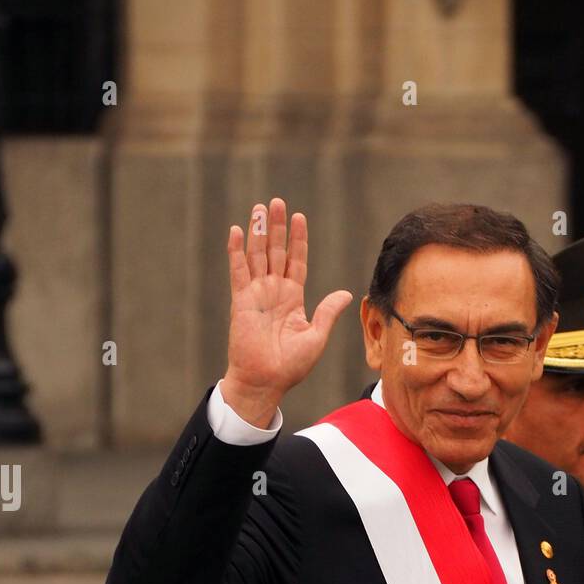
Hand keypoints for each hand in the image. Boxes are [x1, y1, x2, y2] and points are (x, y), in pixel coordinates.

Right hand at [221, 197, 352, 424]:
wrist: (266, 381)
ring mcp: (257, 294)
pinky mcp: (242, 301)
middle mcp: (274, 292)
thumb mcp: (316, 336)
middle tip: (277, 202)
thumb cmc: (291, 366)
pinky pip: (238, 271)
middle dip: (278, 227)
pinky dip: (236, 251)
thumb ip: (328, 312)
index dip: (298, 240)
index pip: (296, 261)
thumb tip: (347, 294)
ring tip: (260, 208)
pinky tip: (236, 231)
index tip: (299, 217)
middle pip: (276, 252)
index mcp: (293, 298)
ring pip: (257, 255)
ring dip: (259, 232)